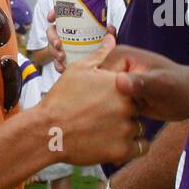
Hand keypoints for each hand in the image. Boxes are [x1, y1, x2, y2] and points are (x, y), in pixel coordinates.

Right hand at [38, 43, 145, 167]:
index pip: (136, 89)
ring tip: (104, 131)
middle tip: (103, 118)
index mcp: (121, 85)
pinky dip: (132, 147)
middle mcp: (127, 106)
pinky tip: (116, 143)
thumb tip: (111, 37)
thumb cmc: (61, 99)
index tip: (110, 101)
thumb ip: (100, 54)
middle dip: (126, 113)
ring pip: (139, 128)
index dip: (127, 95)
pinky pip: (141, 147)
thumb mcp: (79, 70)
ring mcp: (126, 129)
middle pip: (138, 109)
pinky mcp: (122, 150)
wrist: (47, 132)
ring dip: (128, 130)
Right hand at [46, 14, 116, 73]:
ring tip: (62, 56)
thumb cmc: (100, 42)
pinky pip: (56, 62)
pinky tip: (62, 67)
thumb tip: (110, 29)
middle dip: (52, 37)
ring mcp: (61, 46)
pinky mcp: (62, 59)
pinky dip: (58, 65)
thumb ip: (108, 32)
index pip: (59, 15)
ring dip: (54, 51)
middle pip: (51, 31)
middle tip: (58, 44)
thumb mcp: (105, 36)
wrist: (101, 60)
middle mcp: (64, 33)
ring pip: (51, 46)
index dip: (52, 14)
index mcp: (72, 24)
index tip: (51, 18)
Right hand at [100, 45, 188, 122]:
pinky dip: (112, 118)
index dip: (97, 94)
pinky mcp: (120, 95)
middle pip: (95, 89)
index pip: (95, 76)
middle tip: (120, 118)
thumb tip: (120, 81)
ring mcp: (116, 82)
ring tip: (121, 123)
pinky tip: (121, 127)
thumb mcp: (161, 86)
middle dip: (102, 106)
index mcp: (119, 56)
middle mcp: (114, 67)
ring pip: (100, 101)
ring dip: (107, 115)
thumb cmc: (180, 88)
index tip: (107, 110)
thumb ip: (141, 83)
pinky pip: (108, 107)